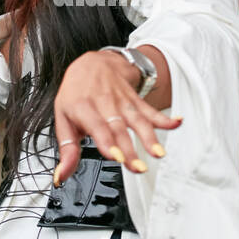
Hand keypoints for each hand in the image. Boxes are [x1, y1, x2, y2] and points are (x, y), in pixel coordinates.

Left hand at [52, 50, 181, 184]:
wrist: (91, 63)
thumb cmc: (75, 93)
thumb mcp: (62, 118)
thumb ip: (67, 149)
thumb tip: (61, 175)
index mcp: (84, 108)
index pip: (98, 127)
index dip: (107, 142)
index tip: (115, 157)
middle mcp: (105, 104)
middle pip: (119, 129)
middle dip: (130, 149)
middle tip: (138, 168)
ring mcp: (122, 102)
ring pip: (137, 120)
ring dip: (149, 137)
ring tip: (158, 152)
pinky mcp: (135, 101)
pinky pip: (151, 110)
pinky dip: (165, 118)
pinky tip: (178, 123)